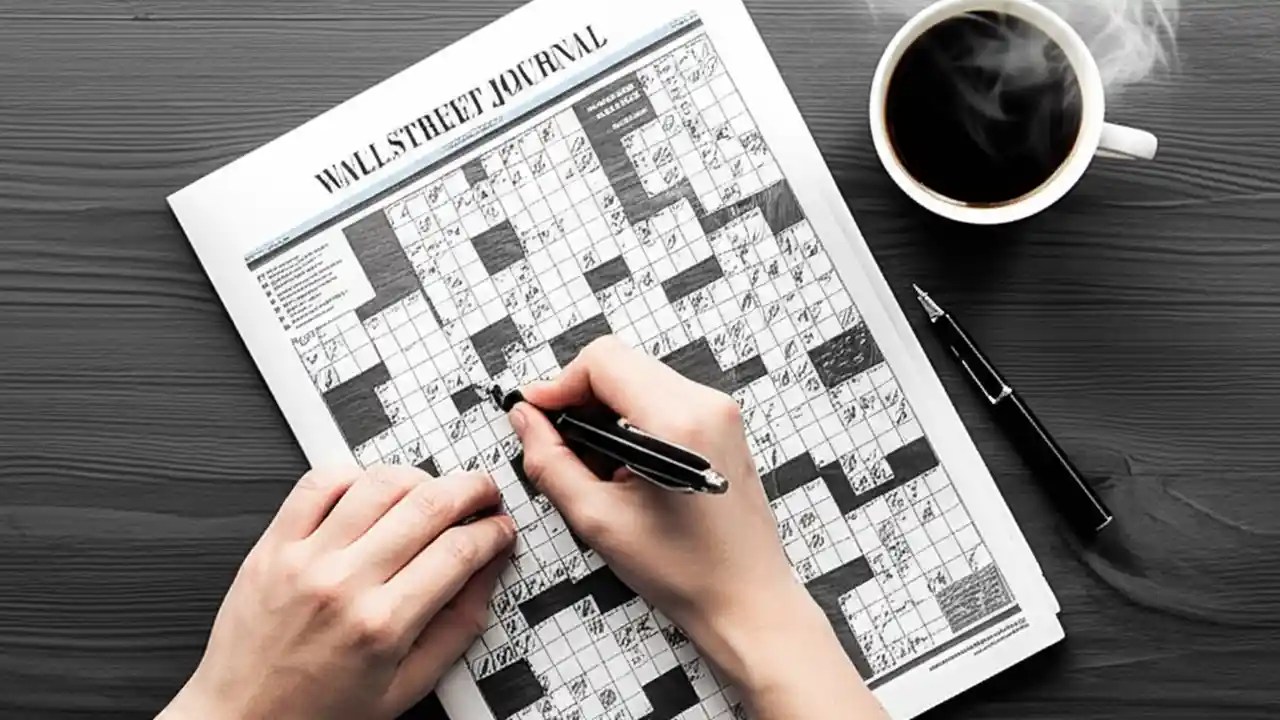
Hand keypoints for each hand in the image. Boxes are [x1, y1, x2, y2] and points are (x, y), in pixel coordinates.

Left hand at [159, 466, 514, 719]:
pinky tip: (370, 491)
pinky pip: (318, 484)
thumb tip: (489, 571)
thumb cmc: (320, 712)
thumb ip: (458, 627)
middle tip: (483, 494)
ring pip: (379, 483)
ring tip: (432, 490)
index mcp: (383, 626)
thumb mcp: (406, 686)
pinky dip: (354, 474)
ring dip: (420, 476)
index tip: (500, 529)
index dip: (493, 531)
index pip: (459, 551)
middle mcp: (344, 585)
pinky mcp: (273, 545)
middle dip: (471, 490)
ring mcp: (305, 559)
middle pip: (428, 505)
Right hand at [508, 337, 881, 719]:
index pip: (603, 360)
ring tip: (596, 464)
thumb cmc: (688, 571)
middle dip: (579, 396)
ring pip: (639, 377)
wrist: (747, 600)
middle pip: (621, 362)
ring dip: (605, 409)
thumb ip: (551, 461)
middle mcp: (707, 405)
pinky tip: (625, 465)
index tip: (536, 413)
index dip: (559, 383)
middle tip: (559, 441)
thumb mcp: (599, 519)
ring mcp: (720, 412)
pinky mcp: (723, 424)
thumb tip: (525, 419)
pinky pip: (663, 397)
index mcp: (679, 422)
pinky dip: (632, 419)